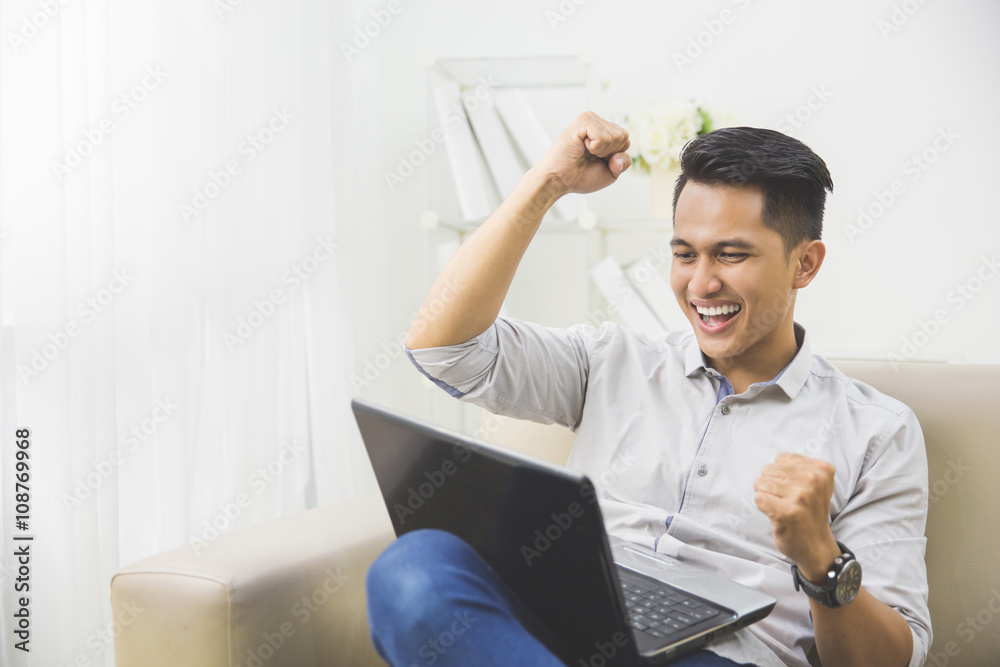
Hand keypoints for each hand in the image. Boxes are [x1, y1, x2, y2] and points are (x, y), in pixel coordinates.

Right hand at [534, 111, 630, 196]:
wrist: (559, 180)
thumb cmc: (579, 176)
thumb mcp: (610, 173)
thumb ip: (623, 163)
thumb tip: (620, 155)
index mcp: (604, 131)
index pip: (626, 141)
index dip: (615, 157)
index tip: (596, 161)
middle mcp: (598, 122)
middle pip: (624, 137)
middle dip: (610, 153)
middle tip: (590, 157)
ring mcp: (590, 119)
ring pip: (615, 137)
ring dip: (601, 151)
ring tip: (584, 152)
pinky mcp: (583, 120)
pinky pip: (603, 137)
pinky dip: (595, 148)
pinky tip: (581, 147)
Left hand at [753, 453, 840, 581]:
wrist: (816, 546)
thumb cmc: (809, 511)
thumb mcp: (815, 482)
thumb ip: (798, 466)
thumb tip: (774, 460)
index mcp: (822, 469)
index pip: (780, 459)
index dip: (781, 475)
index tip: (796, 490)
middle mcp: (813, 480)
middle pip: (768, 469)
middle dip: (771, 484)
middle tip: (787, 500)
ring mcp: (801, 497)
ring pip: (761, 483)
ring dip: (767, 496)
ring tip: (782, 507)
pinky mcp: (787, 512)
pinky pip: (758, 499)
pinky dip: (763, 507)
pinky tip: (777, 515)